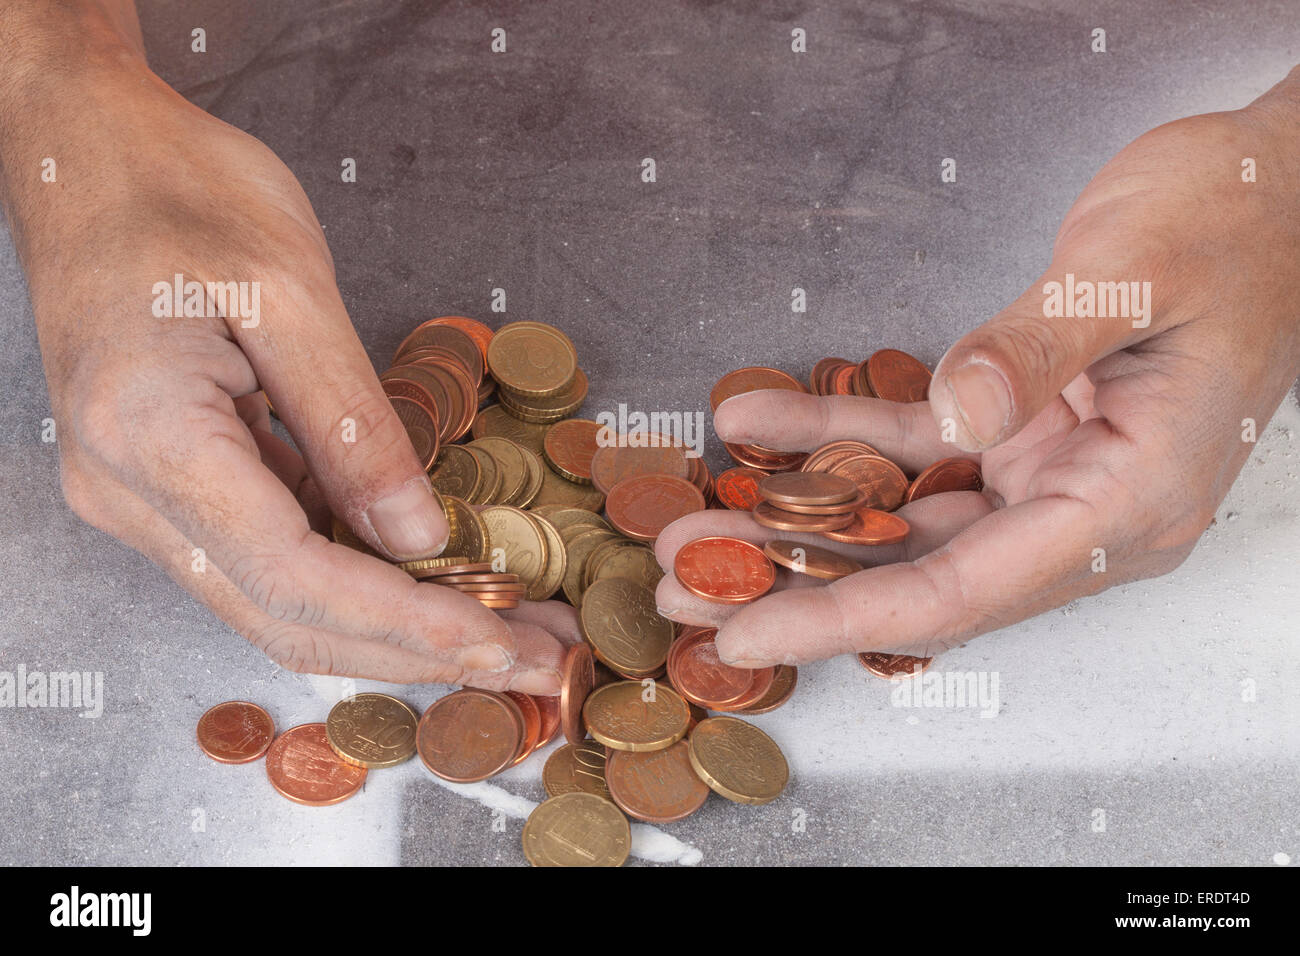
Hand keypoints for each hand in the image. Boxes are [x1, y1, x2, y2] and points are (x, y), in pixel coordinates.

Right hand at [2, 14, 572, 690]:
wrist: (82, 151)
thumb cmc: (178, 190)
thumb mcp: (287, 290)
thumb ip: (353, 424)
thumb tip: (416, 535)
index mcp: (152, 439)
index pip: (299, 578)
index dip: (413, 623)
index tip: (507, 644)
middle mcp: (129, 493)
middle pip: (288, 619)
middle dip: (420, 649)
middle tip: (533, 660)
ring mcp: (138, 497)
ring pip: (279, 603)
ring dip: (395, 626)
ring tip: (504, 627)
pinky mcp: (166, 483)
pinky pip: (266, 557)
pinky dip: (355, 581)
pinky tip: (432, 580)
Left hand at [655, 67, 1299, 666]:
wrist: (1268, 185)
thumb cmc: (1232, 222)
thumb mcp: (1137, 275)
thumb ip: (1041, 349)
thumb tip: (963, 415)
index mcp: (1128, 504)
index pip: (965, 593)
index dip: (845, 618)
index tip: (747, 630)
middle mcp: (1084, 509)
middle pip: (919, 576)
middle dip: (795, 584)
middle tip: (683, 590)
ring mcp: (1047, 471)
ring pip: (905, 519)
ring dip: (800, 521)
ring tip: (697, 527)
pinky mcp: (1019, 424)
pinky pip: (911, 441)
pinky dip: (836, 433)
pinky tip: (761, 422)